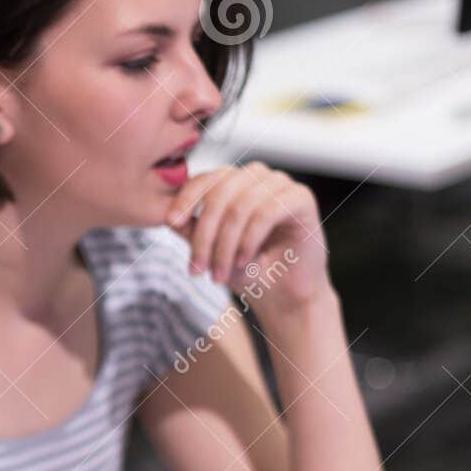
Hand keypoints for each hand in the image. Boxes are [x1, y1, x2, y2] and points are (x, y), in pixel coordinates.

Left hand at [164, 162, 330, 318]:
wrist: (283, 294)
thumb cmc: (247, 270)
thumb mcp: (211, 249)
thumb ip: (191, 230)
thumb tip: (168, 216)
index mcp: (234, 182)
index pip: (204, 179)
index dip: (185, 200)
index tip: (171, 223)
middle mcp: (257, 176)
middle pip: (219, 194)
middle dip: (204, 236)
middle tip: (197, 270)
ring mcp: (281, 183)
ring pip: (240, 206)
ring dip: (225, 246)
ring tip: (219, 275)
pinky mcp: (302, 198)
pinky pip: (266, 212)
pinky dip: (248, 240)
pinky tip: (243, 261)